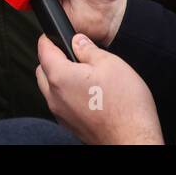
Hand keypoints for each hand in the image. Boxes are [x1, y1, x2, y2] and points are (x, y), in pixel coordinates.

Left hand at [35, 35, 162, 144]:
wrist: (132, 140)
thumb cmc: (125, 106)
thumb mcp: (111, 64)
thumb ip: (89, 49)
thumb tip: (78, 41)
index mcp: (60, 77)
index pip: (43, 51)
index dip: (48, 38)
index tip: (53, 34)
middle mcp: (55, 97)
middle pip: (42, 71)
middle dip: (52, 59)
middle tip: (72, 54)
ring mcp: (61, 114)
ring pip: (50, 90)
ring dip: (59, 79)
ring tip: (85, 75)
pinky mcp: (70, 126)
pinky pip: (61, 105)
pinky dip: (67, 96)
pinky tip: (88, 94)